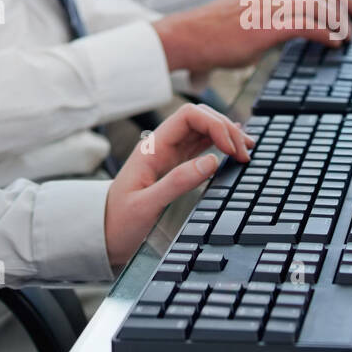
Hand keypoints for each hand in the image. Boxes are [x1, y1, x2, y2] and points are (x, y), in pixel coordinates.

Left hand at [104, 104, 253, 267]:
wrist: (104, 235)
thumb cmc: (119, 222)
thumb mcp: (146, 205)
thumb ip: (177, 182)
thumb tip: (211, 161)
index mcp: (152, 148)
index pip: (188, 116)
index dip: (215, 125)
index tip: (233, 148)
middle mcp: (161, 146)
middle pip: (199, 119)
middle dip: (225, 129)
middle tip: (246, 152)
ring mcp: (168, 156)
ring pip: (202, 132)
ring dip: (225, 135)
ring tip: (247, 148)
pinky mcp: (173, 168)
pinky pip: (199, 147)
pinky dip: (218, 146)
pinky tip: (232, 150)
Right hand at [154, 0, 351, 73]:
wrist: (184, 37)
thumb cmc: (209, 36)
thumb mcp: (246, 25)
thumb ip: (270, 25)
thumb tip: (288, 34)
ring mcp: (268, 8)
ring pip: (319, 2)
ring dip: (345, 16)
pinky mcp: (264, 25)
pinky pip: (304, 23)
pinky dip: (326, 31)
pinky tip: (338, 43)